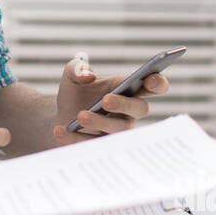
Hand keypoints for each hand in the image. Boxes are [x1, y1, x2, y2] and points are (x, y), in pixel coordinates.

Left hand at [53, 59, 168, 141]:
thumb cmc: (75, 91)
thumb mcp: (72, 74)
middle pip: (140, 109)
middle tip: (106, 100)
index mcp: (128, 89)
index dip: (158, 83)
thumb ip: (77, 68)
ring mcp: (118, 131)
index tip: (151, 79)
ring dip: (100, 122)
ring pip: (119, 130)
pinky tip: (60, 130)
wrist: (58, 114)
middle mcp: (129, 112)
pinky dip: (76, 138)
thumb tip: (87, 75)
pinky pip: (95, 144)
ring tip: (80, 116)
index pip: (153, 86)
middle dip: (125, 104)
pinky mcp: (102, 146)